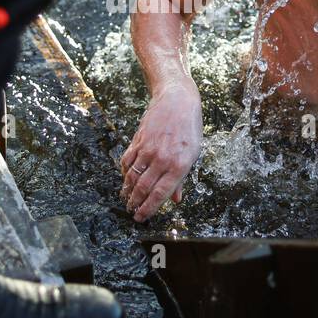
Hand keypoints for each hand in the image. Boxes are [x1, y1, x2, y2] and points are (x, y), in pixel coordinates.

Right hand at [120, 84, 202, 222]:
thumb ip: (181, 179)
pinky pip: (127, 161)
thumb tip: (174, 199)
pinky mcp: (138, 141)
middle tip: (131, 212)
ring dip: (127, 191)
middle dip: (135, 203)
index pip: (160, 194)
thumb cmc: (189, 128)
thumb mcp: (193, 154)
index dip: (149, 209)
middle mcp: (162, 159)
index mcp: (179, 165)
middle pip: (143, 188)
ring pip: (132, 177)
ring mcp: (148, 150)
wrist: (177, 101)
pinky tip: (125, 179)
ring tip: (126, 199)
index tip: (141, 217)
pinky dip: (124, 172)